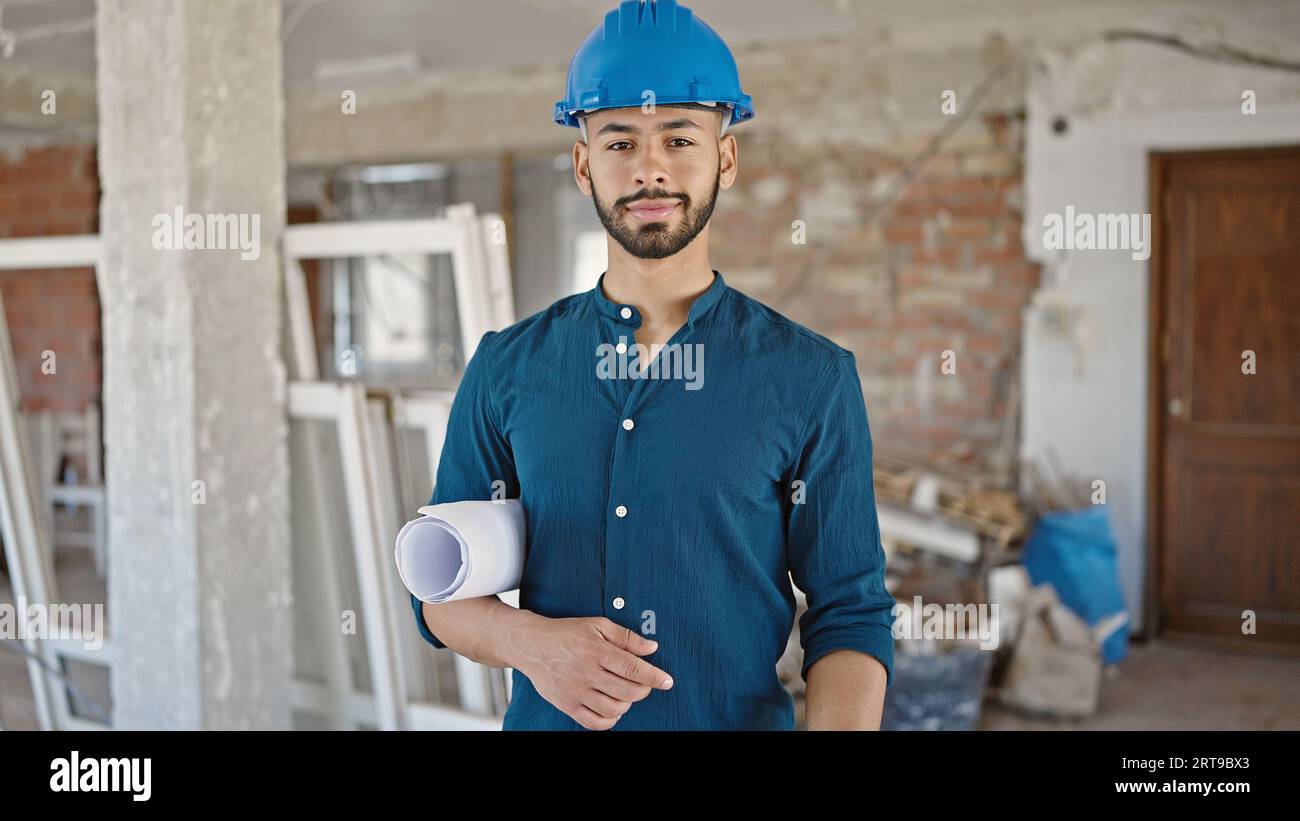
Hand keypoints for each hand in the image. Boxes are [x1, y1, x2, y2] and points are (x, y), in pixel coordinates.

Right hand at [514, 616, 672, 729]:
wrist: (532, 645)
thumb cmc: (566, 633)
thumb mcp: (597, 625)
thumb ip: (627, 637)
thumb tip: (652, 647)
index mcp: (597, 650)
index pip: (634, 668)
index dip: (654, 677)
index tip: (667, 681)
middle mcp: (587, 673)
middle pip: (628, 691)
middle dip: (643, 689)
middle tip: (644, 683)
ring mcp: (576, 691)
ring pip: (614, 709)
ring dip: (627, 704)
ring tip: (625, 693)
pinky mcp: (568, 705)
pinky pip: (595, 723)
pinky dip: (610, 720)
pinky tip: (613, 709)